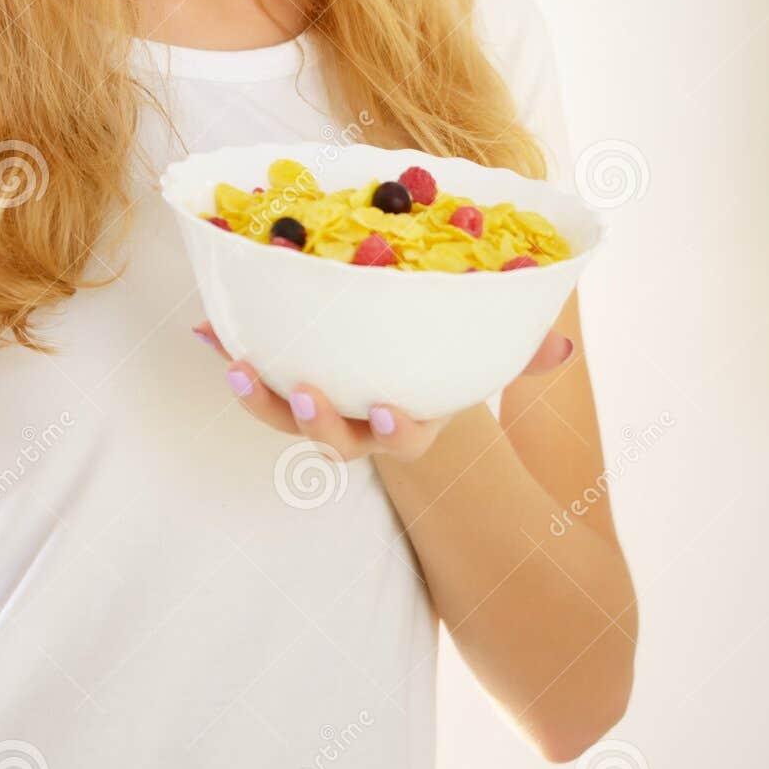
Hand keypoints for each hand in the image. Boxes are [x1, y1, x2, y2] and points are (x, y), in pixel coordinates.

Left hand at [191, 320, 575, 462]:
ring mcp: (316, 411)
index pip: (405, 439)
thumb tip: (563, 345)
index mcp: (407, 423)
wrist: (399, 386)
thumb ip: (521, 358)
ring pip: (281, 419)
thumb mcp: (482, 364)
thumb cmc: (445, 369)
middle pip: (333, 441)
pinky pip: (252, 377)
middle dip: (317, 422)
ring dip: (257, 396)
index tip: (392, 412)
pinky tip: (205, 328)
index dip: (397, 431)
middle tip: (304, 393)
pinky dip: (228, 353)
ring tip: (234, 367)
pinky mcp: (280, 385)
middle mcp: (357, 428)